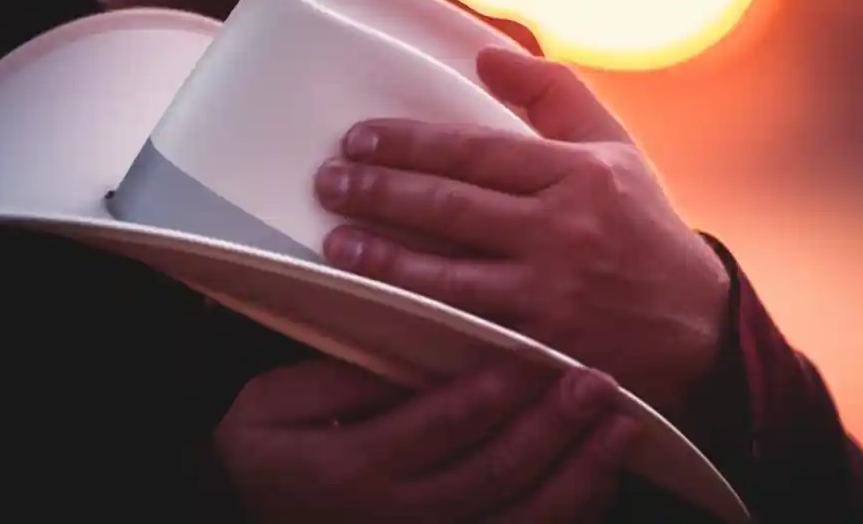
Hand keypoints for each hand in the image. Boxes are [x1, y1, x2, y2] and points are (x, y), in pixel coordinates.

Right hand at [214, 357, 638, 522]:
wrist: (242, 510)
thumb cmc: (261, 450)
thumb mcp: (272, 405)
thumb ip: (344, 381)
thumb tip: (414, 354)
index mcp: (355, 469)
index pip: (439, 427)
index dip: (493, 392)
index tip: (535, 355)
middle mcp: (400, 517)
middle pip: (493, 473)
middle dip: (553, 427)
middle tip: (596, 381)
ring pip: (520, 519)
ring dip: (578, 473)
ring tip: (620, 428)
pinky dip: (569, 511)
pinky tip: (603, 476)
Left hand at [313, 47, 731, 416]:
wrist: (696, 323)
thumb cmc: (642, 225)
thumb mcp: (614, 147)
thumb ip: (552, 94)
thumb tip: (482, 56)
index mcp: (580, 174)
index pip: (476, 152)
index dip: (409, 143)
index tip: (357, 138)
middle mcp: (566, 231)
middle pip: (451, 207)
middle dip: (379, 192)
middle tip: (327, 182)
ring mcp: (554, 296)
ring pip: (448, 274)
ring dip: (382, 257)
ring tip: (333, 243)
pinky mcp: (544, 350)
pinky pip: (467, 330)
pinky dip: (417, 318)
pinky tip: (376, 307)